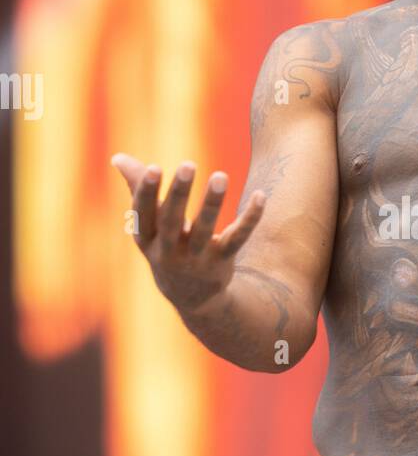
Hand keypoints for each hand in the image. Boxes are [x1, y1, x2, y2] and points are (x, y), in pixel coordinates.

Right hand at [110, 153, 265, 312]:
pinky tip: (261, 196)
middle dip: (179, 193)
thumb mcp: (149, 226)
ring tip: (220, 176)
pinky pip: (237, 239)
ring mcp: (196, 259)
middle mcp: (169, 251)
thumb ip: (137, 188)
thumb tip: (118, 157)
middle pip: (172, 221)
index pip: (143, 213)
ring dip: (212, 203)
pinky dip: (250, 219)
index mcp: (148, 238)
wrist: (191, 298)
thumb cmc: (166, 248)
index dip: (147, 192)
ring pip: (205, 230)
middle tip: (188, 164)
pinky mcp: (222, 261)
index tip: (155, 167)